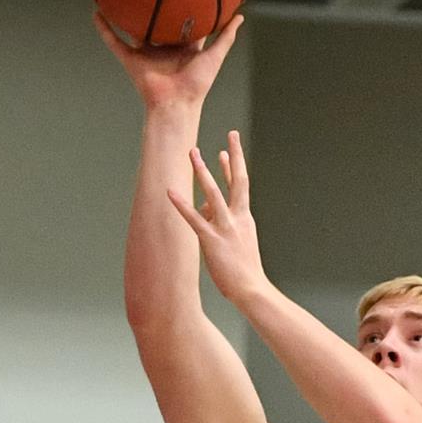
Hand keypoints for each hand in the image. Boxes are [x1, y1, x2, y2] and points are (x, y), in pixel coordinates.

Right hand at [96, 11, 242, 111]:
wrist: (176, 104)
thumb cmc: (197, 84)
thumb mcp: (214, 56)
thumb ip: (226, 36)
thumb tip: (240, 15)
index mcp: (183, 46)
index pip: (184, 21)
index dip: (184, 5)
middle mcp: (163, 47)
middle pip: (157, 22)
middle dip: (154, 5)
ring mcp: (146, 53)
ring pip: (133, 29)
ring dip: (125, 13)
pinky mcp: (131, 60)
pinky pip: (114, 41)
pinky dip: (105, 29)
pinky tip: (97, 12)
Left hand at [167, 133, 269, 304]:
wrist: (252, 289)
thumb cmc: (244, 270)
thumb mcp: (238, 242)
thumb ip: (224, 224)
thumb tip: (206, 209)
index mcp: (245, 218)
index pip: (241, 186)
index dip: (233, 167)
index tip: (227, 150)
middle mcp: (238, 217)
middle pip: (238, 180)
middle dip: (234, 155)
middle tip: (231, 133)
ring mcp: (225, 227)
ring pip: (214, 193)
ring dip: (203, 171)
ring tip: (193, 151)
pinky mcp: (211, 240)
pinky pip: (193, 218)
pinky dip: (181, 204)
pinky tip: (169, 191)